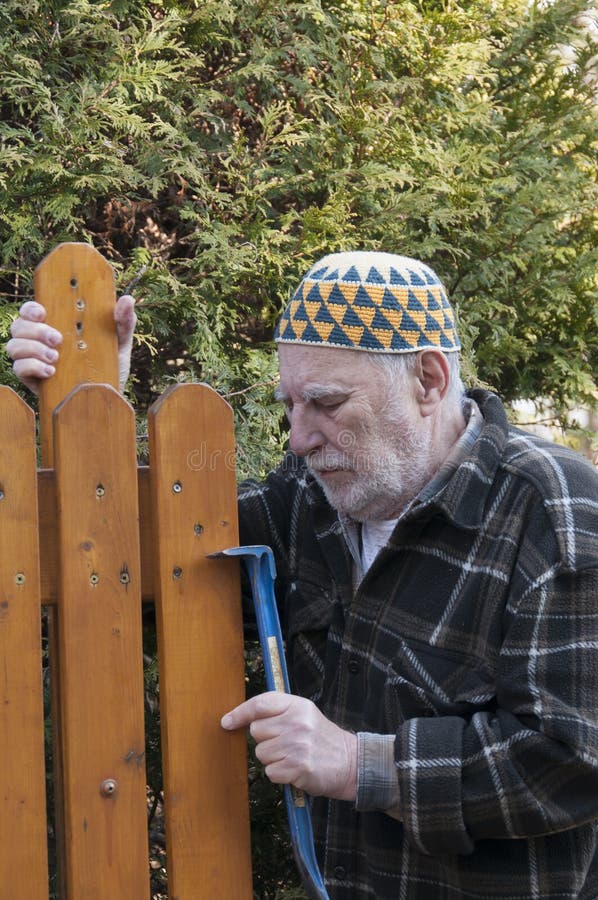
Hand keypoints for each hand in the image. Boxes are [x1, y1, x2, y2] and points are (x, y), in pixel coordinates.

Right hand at [6, 294, 136, 393]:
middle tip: (58, 339)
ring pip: (14, 346)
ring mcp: (34, 360)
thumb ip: (123, 320)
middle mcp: (40, 340)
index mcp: (57, 324)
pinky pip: (18, 369)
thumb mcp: (120, 341)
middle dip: (35, 331)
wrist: (110, 396)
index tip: (42, 313)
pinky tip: (51, 372)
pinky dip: (32, 367)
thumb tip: (127, 300)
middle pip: (19, 326)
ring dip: (32, 349)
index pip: (32, 310)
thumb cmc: (111, 364)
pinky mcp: (33, 379)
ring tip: (55, 357)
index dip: (31, 309)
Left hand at [221, 691, 356, 800]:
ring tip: (293, 756)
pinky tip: (295, 769)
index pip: (260, 704)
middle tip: (286, 743)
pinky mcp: (298, 767)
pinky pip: (271, 772)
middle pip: (256, 731)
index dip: (240, 713)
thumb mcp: (304, 714)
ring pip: (261, 754)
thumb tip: (242, 718)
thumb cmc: (321, 739)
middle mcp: (296, 722)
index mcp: (297, 705)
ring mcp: (297, 744)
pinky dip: (280, 775)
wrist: (350, 762)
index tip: (226, 722)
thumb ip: (278, 711)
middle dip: (266, 740)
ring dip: (273, 760)